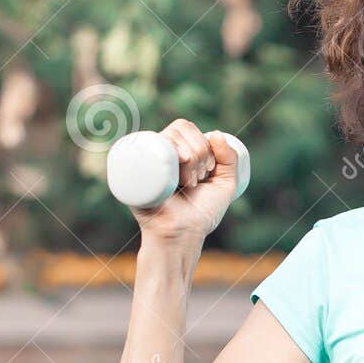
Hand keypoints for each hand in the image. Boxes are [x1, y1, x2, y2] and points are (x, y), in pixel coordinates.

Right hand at [130, 119, 241, 244]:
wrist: (183, 234)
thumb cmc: (201, 213)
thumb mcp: (225, 183)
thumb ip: (229, 159)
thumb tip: (215, 133)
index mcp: (176, 153)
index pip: (187, 128)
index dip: (204, 143)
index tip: (210, 169)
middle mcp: (160, 153)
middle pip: (180, 128)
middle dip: (200, 151)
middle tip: (199, 178)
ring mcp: (147, 161)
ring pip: (170, 137)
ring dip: (191, 158)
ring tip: (189, 184)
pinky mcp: (134, 172)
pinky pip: (148, 147)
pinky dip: (172, 152)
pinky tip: (179, 167)